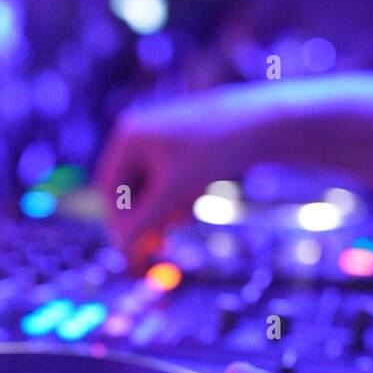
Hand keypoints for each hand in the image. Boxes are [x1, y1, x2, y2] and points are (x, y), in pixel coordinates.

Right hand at [94, 85, 277, 254]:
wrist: (262, 122)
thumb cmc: (215, 149)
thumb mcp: (174, 189)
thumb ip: (144, 218)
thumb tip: (119, 245)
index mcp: (128, 136)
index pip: (110, 189)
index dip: (119, 222)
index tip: (131, 250)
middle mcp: (139, 135)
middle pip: (129, 191)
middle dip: (145, 218)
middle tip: (159, 246)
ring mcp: (160, 140)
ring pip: (151, 191)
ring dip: (165, 210)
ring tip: (186, 212)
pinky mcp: (181, 148)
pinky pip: (169, 184)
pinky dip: (179, 197)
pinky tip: (198, 194)